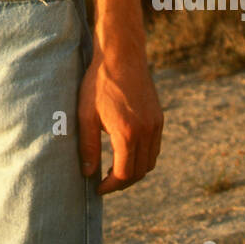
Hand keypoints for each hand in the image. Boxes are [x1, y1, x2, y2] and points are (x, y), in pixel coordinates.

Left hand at [77, 48, 162, 194]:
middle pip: (140, 172)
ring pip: (150, 161)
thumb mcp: (86, 114)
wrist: (121, 55)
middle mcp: (147, 132)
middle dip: (123, 182)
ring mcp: (155, 124)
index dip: (111, 186)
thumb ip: (87, 146)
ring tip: (115, 169)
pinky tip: (127, 151)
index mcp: (127, 133)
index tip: (98, 188)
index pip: (124, 174)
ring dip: (135, 171)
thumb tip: (87, 173)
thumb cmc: (99, 83)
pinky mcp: (158, 117)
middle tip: (105, 182)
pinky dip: (143, 156)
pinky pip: (155, 147)